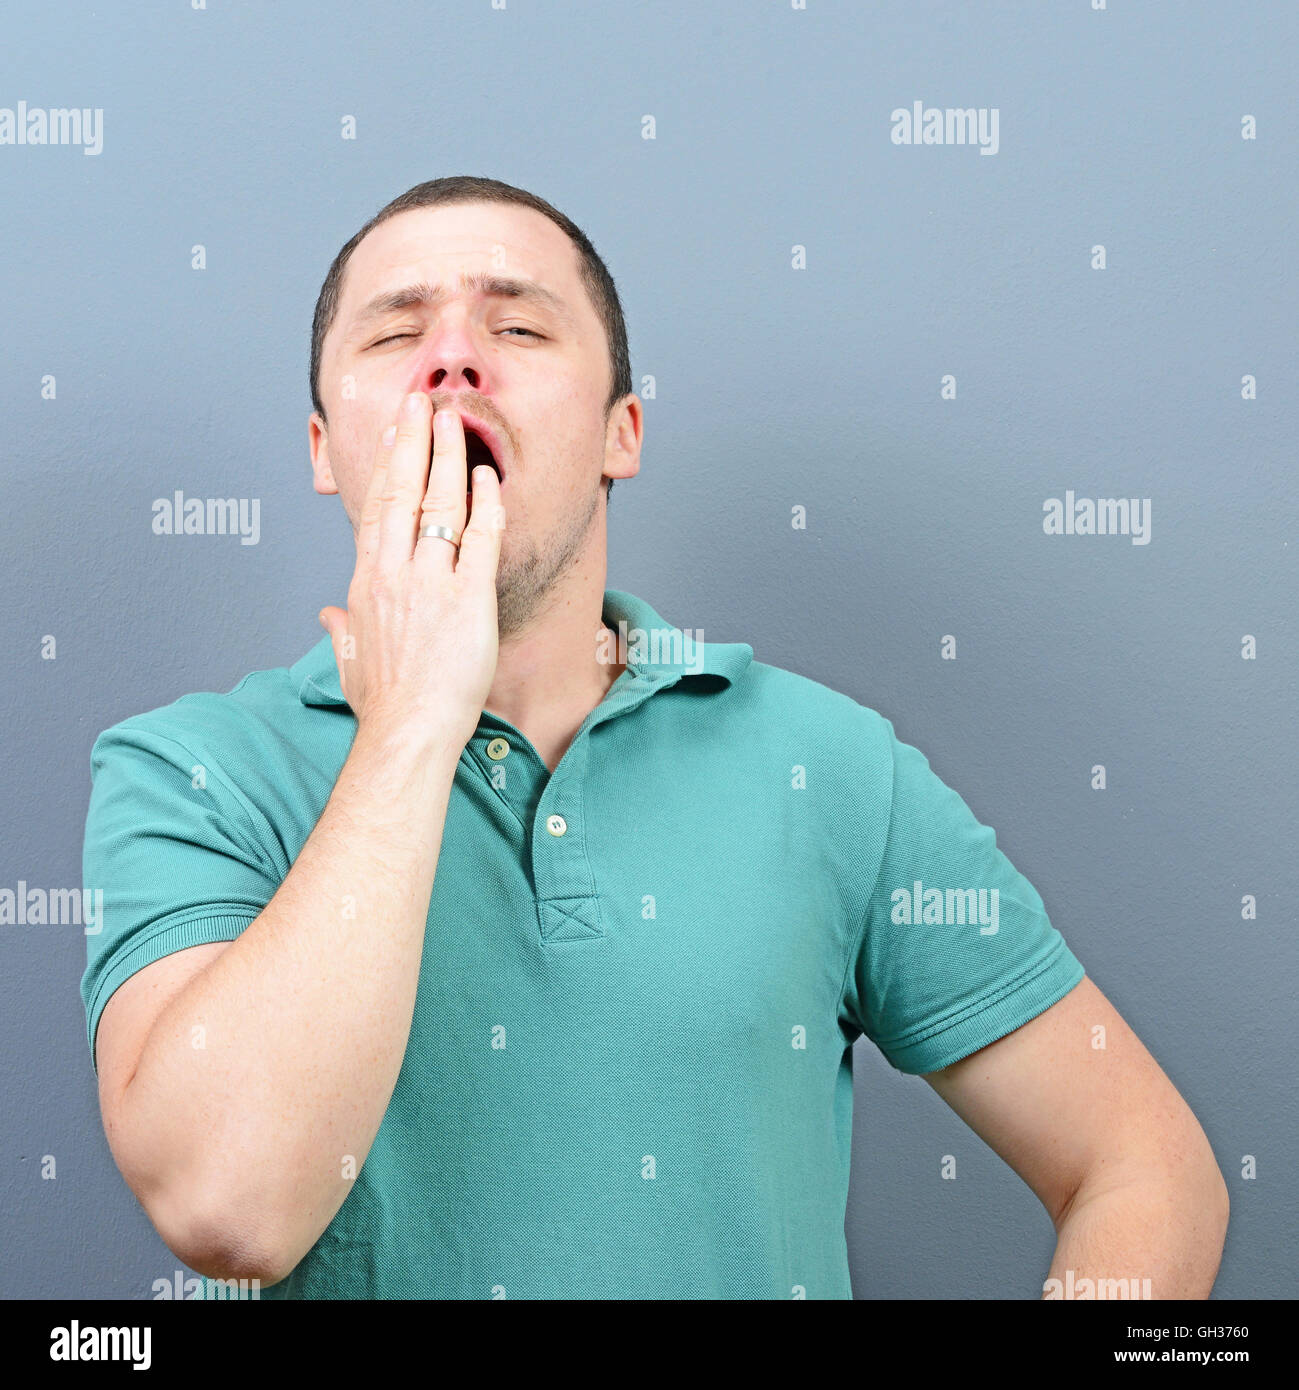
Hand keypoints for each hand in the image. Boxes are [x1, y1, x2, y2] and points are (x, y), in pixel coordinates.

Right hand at [318, 391, 505, 751]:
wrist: (406, 733)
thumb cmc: (382, 705)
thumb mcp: (350, 661)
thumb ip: (340, 631)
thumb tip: (327, 617)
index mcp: (367, 582)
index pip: (378, 507)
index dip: (390, 464)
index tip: (398, 431)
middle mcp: (394, 573)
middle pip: (403, 490)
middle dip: (415, 440)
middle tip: (424, 400)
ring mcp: (430, 583)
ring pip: (440, 504)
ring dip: (449, 457)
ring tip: (457, 419)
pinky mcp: (467, 600)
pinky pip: (479, 540)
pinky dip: (484, 504)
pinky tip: (488, 476)